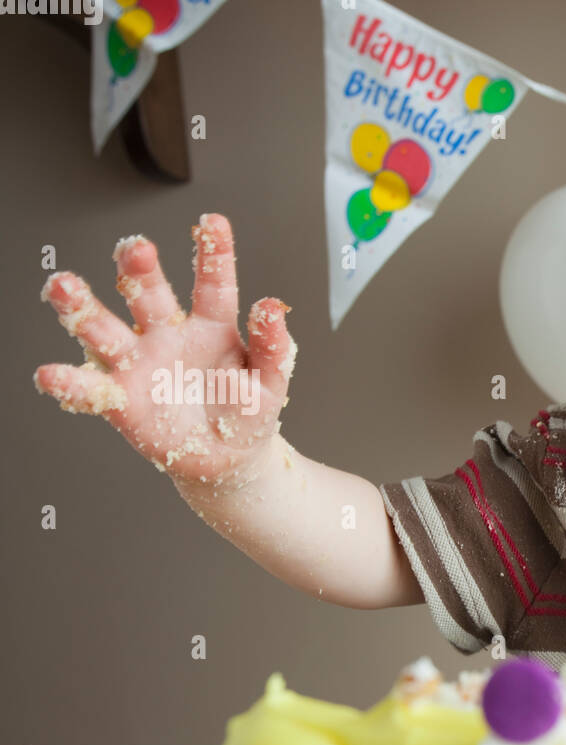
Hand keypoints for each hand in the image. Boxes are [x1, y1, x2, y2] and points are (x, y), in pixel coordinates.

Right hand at [35, 214, 294, 488]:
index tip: (213, 223)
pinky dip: (70, 382)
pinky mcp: (121, 399)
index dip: (213, 254)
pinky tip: (51, 374)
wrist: (228, 459)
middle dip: (138, 270)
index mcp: (212, 327)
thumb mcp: (271, 383)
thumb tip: (273, 307)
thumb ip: (273, 347)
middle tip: (134, 247)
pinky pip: (91, 388)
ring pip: (107, 329)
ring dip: (83, 309)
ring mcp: (140, 364)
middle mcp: (168, 335)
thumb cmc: (248, 412)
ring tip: (64, 287)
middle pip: (148, 295)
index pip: (213, 286)